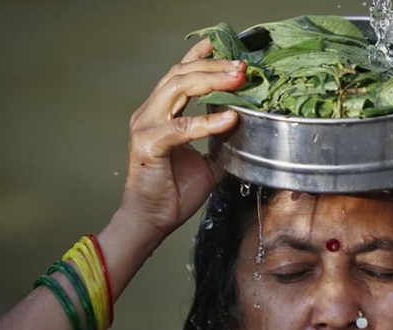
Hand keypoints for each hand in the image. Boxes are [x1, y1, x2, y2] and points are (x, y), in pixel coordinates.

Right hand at [120, 38, 245, 239]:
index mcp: (161, 114)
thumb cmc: (172, 192)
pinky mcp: (149, 144)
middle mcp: (150, 113)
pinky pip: (181, 127)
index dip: (199, 58)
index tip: (223, 46)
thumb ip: (220, 144)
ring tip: (238, 79)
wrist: (151, 220)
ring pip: (178, 89)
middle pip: (180, 75)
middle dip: (213, 66)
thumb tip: (245, 135)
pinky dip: (207, 122)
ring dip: (210, 81)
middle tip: (241, 65)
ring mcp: (146, 125)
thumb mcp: (207, 164)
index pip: (179, 76)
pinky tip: (229, 119)